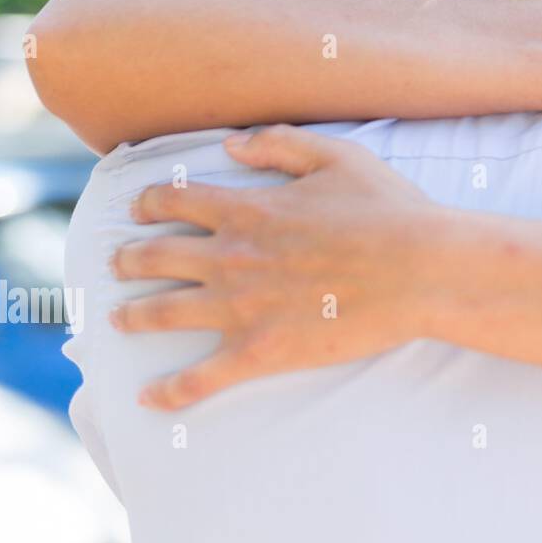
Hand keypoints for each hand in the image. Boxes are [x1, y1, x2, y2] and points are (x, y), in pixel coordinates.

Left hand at [108, 126, 447, 409]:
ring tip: (119, 318)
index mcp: (248, 210)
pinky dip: (169, 391)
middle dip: (129, 259)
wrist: (422, 269)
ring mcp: (242, 308)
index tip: (139, 209)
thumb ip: (280, 144)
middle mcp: (231, 258)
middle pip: (155, 256)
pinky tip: (149, 398)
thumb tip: (231, 144)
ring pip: (163, 312)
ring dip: (133, 314)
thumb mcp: (339, 156)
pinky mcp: (260, 352)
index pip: (174, 201)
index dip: (148, 204)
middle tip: (119, 263)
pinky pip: (200, 378)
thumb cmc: (389, 210)